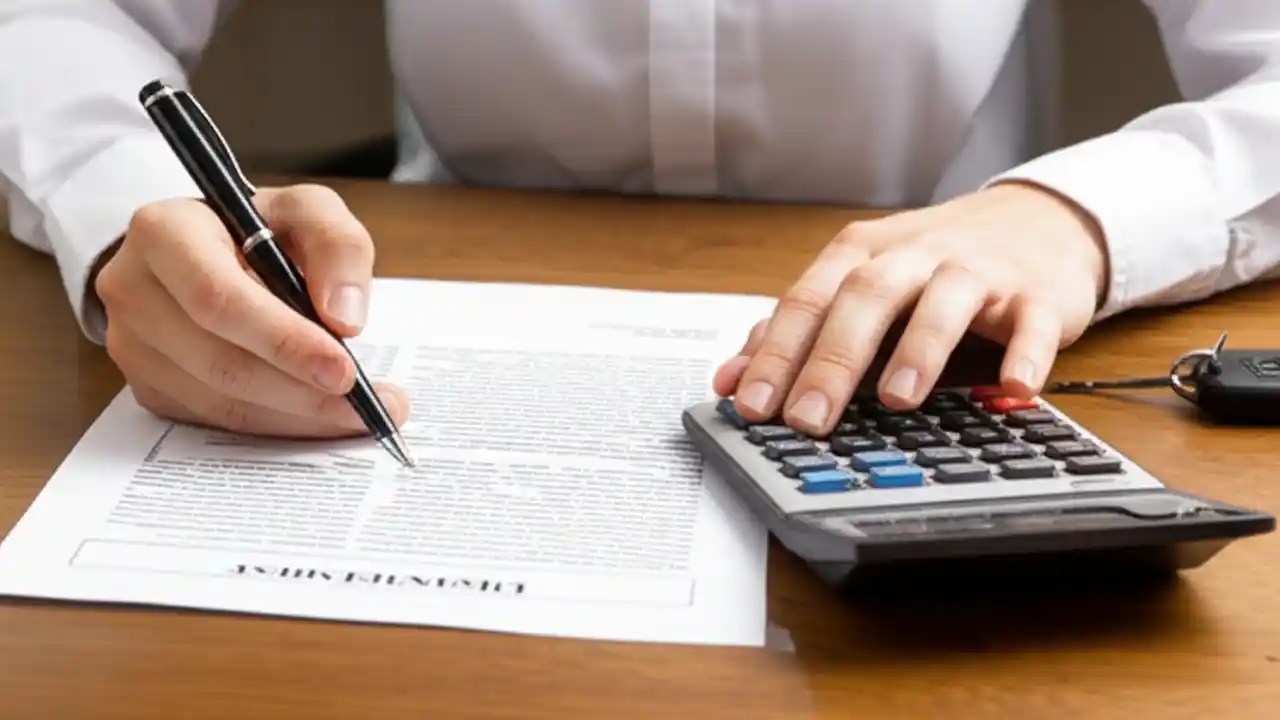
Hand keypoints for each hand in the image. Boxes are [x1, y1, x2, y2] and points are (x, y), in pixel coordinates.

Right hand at [95, 184, 409, 435]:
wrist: (206, 248)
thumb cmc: (259, 227)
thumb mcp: (306, 210)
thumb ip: (337, 246)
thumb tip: (345, 319)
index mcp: (164, 232)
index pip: (219, 299)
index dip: (284, 341)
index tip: (344, 370)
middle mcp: (133, 290)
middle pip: (220, 361)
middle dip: (302, 392)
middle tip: (366, 406)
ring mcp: (132, 345)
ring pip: (220, 401)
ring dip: (296, 417)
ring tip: (357, 414)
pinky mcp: (147, 385)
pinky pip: (214, 420)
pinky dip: (275, 424)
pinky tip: (317, 416)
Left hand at [712, 182, 1106, 434]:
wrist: (1035, 222)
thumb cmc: (931, 266)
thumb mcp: (860, 287)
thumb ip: (798, 334)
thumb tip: (731, 379)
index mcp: (860, 255)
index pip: (807, 302)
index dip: (776, 353)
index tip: (750, 406)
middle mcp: (914, 255)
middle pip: (865, 298)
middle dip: (833, 360)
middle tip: (808, 418)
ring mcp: (977, 270)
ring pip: (944, 300)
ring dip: (920, 347)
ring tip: (897, 398)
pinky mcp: (1035, 292)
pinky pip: (1031, 321)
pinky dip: (1024, 353)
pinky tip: (1014, 387)